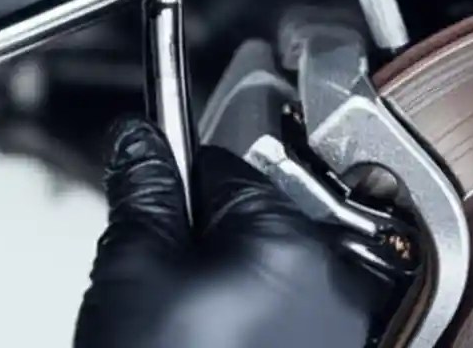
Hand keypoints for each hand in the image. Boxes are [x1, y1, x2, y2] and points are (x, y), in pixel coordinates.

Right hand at [74, 117, 390, 347]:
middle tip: (157, 288)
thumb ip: (142, 191)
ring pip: (264, 272)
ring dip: (222, 285)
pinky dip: (246, 324)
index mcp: (293, 244)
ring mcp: (339, 334)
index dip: (173, 187)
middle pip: (250, 221)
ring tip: (182, 331)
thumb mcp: (133, 271)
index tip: (146, 202)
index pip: (224, 169)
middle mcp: (335, 286)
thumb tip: (139, 143)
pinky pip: (283, 318)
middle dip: (198, 241)